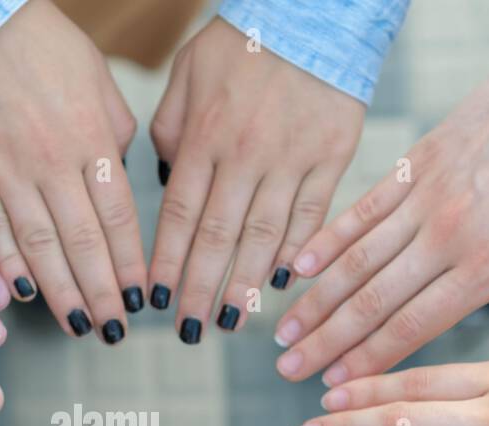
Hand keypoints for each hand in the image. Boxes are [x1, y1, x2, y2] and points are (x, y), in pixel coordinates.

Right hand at [0, 0, 143, 343]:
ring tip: (76, 326)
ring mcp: (3, 170)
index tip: (139, 302)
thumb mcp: (96, 81)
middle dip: (100, 294)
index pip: (118, 219)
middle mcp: (50, 161)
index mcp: (90, 139)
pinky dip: (2, 267)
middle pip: (82, 243)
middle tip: (113, 332)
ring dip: (59, 293)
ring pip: (36, 246)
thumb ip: (113, 135)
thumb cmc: (40, 45)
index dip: (129, 267)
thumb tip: (119, 177)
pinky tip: (17, 297)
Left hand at [150, 17, 362, 342]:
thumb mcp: (188, 75)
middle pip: (217, 237)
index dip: (165, 262)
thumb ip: (171, 131)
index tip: (155, 301)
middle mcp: (245, 154)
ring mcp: (291, 158)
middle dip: (198, 290)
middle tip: (187, 331)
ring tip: (230, 322)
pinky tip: (282, 283)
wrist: (315, 11)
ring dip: (245, 285)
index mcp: (204, 136)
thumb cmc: (242, 42)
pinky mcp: (332, 157)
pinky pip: (312, 215)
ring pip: (264, 236)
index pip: (178, 214)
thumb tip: (166, 183)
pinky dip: (297, 252)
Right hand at [274, 0, 488, 382]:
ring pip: (356, 261)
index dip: (369, 360)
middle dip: (326, 342)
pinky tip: (294, 268)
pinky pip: (361, 210)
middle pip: (372, 301)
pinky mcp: (415, 164)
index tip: (334, 384)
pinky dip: (326, 241)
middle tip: (287, 371)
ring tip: (282, 333)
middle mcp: (448, 235)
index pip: (414, 325)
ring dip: (315, 301)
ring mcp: (425, 198)